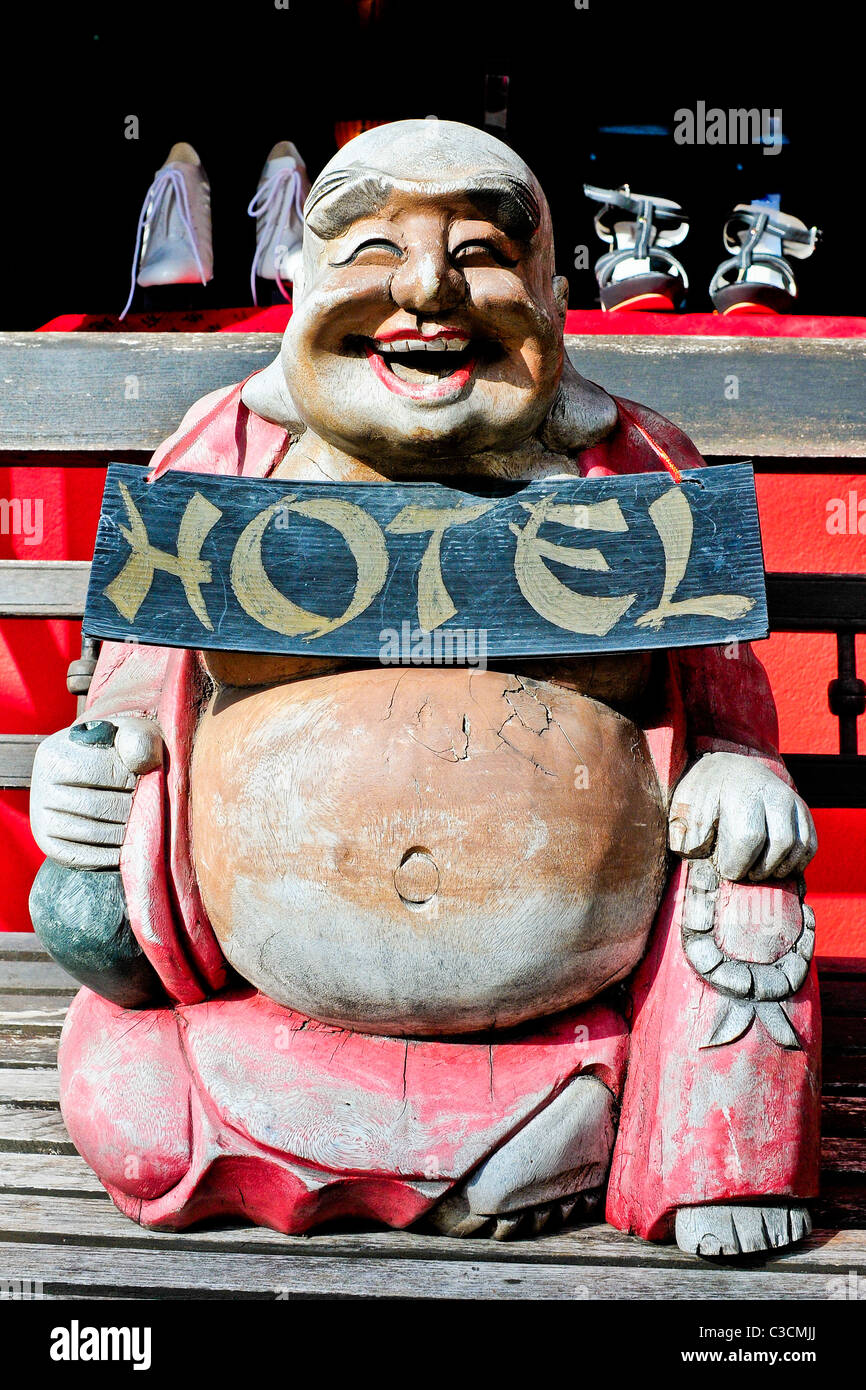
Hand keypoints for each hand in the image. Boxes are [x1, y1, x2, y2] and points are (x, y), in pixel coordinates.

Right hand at [30, 717, 162, 870]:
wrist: (95, 771)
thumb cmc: (119, 751)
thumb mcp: (131, 735)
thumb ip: (139, 741)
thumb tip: (139, 763)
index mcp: (54, 754)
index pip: (99, 772)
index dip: (129, 780)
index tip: (144, 781)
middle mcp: (39, 785)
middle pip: (95, 806)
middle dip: (129, 810)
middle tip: (149, 810)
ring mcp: (39, 816)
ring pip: (89, 833)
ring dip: (122, 835)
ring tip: (142, 829)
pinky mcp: (46, 842)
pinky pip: (78, 856)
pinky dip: (106, 857)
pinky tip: (126, 851)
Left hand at [668, 751, 816, 881]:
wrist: (728, 769)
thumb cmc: (705, 793)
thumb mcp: (687, 806)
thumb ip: (688, 829)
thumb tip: (694, 850)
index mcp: (742, 792)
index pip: (749, 837)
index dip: (738, 863)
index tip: (727, 872)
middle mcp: (774, 794)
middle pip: (780, 843)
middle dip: (762, 868)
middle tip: (746, 875)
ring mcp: (792, 801)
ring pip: (799, 845)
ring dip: (781, 868)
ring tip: (760, 873)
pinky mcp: (802, 810)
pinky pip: (810, 843)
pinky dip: (798, 862)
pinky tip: (779, 869)